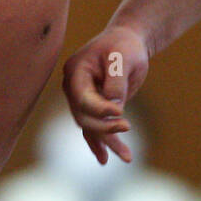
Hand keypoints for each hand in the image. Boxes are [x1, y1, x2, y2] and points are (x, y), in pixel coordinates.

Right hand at [61, 24, 148, 164]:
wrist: (127, 41)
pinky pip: (92, 128)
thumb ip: (116, 81)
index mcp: (76, 71)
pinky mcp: (92, 107)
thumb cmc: (124, 46)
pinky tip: (105, 159)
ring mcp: (81, 98)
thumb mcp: (123, 58)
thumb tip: (115, 107)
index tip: (121, 113)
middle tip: (127, 127)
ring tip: (127, 157)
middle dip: (104, 127)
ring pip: (89, 126)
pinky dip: (100, 143)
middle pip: (83, 116)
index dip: (100, 110)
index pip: (83, 99)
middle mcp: (73, 87)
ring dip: (107, 141)